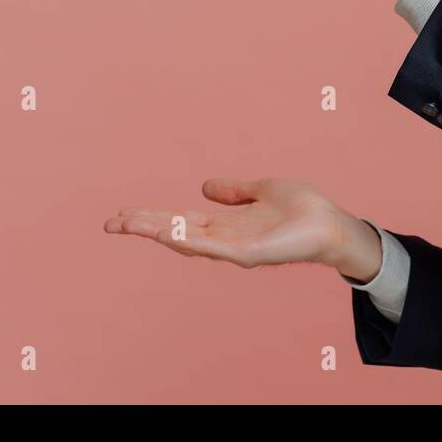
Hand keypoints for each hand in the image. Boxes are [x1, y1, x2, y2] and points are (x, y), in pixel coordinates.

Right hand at [103, 177, 376, 273]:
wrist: (331, 224)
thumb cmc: (303, 209)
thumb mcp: (262, 190)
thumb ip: (234, 192)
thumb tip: (205, 187)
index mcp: (226, 225)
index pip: (182, 221)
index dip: (154, 217)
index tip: (125, 213)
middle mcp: (225, 239)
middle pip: (176, 232)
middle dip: (144, 227)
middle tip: (110, 223)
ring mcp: (234, 249)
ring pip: (186, 240)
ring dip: (156, 232)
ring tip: (127, 225)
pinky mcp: (247, 254)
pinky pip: (211, 247)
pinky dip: (186, 239)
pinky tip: (165, 233)